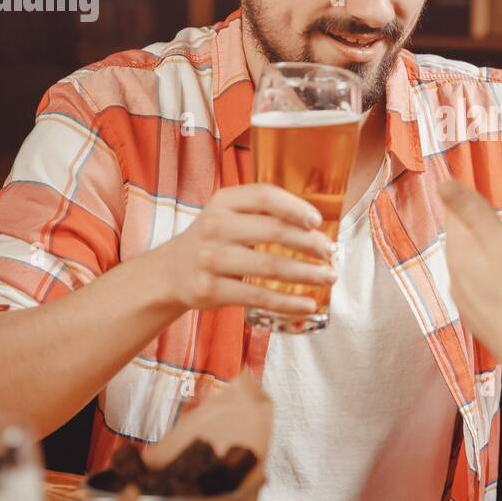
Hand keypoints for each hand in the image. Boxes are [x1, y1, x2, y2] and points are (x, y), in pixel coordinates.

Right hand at [153, 183, 337, 314]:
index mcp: (223, 202)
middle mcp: (215, 226)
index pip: (265, 196)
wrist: (171, 272)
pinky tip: (307, 304)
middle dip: (310, 243)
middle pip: (273, 231)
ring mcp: (212, 259)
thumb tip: (316, 226)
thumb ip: (264, 212)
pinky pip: (258, 297)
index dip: (295, 207)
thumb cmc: (215, 240)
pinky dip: (287, 302)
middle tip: (330, 253)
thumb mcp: (229, 214)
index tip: (317, 221)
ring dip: (306, 274)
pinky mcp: (211, 290)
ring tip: (328, 277)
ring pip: (270, 266)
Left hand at [439, 178, 501, 368]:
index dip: (470, 201)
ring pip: (473, 266)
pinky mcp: (485, 321)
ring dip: (489, 253)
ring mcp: (469, 303)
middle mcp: (456, 279)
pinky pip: (484, 288)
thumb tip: (441, 182)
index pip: (454, 215)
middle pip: (463, 240)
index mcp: (459, 255)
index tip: (488, 195)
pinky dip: (496, 278)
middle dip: (480, 227)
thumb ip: (473, 212)